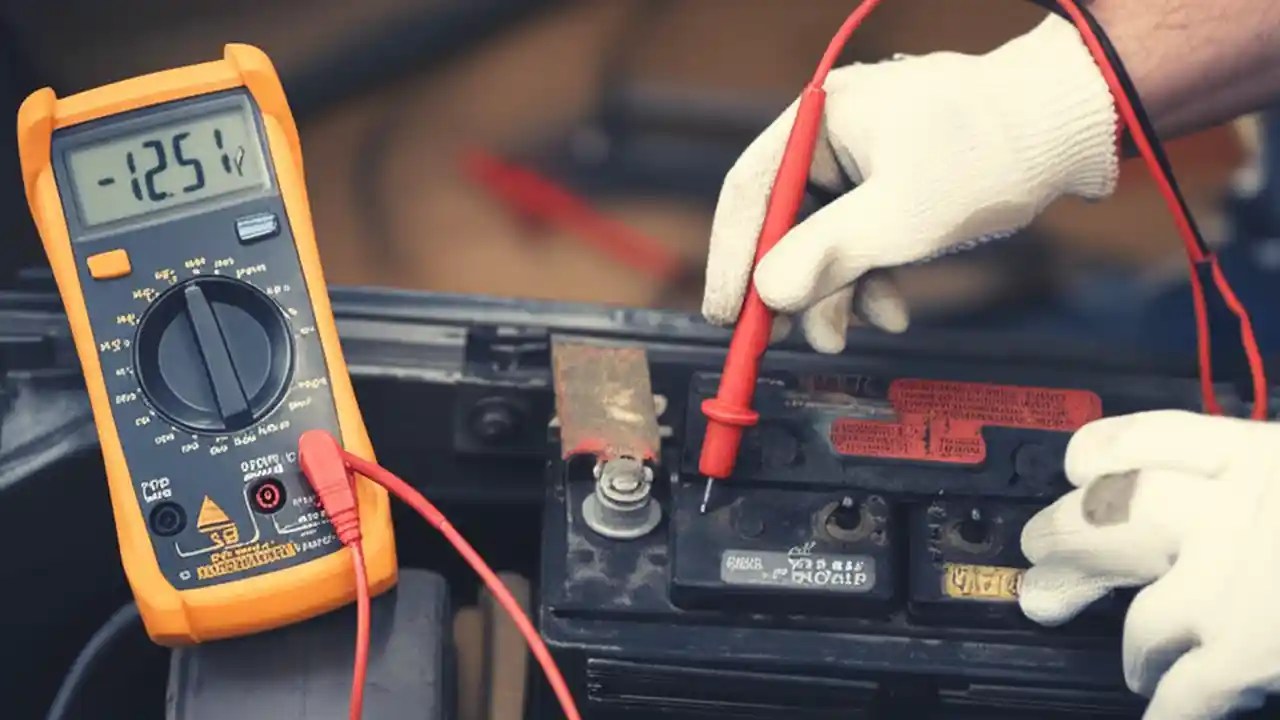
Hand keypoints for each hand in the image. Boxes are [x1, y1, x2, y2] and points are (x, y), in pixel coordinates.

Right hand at [702, 15, 1117, 351]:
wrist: (1070, 129)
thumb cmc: (989, 155)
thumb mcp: (900, 215)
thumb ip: (826, 255)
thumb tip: (766, 293)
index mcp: (820, 121)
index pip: (750, 191)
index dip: (731, 257)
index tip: (727, 313)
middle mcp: (834, 138)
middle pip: (786, 222)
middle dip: (793, 288)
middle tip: (783, 340)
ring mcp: (867, 162)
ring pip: (827, 240)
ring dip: (837, 293)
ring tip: (851, 334)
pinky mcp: (897, 186)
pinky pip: (865, 239)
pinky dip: (872, 277)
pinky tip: (893, 308)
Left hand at [1020, 410, 1279, 718]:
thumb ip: (1266, 487)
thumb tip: (1217, 501)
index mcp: (1259, 455)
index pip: (1141, 440)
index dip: (1095, 456)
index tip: (1076, 471)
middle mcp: (1232, 509)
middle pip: (1108, 515)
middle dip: (1065, 540)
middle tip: (1040, 555)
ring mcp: (1231, 585)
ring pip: (1142, 618)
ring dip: (1135, 648)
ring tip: (1136, 664)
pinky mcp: (1246, 653)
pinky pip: (1183, 692)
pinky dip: (1169, 709)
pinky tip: (1160, 712)